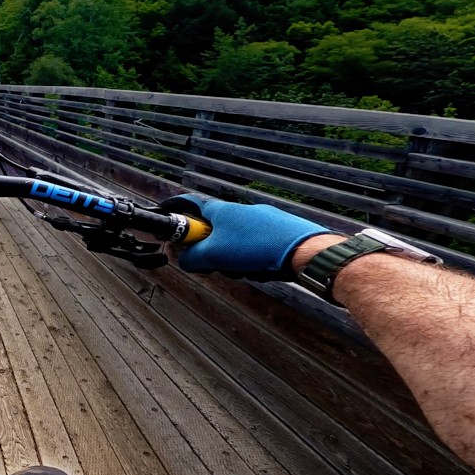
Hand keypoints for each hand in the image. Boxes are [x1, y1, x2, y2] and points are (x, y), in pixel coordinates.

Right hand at [160, 194, 330, 279]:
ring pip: (235, 239)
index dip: (178, 210)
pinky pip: (255, 244)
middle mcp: (241, 210)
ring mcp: (262, 219)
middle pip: (213, 228)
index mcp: (222, 211)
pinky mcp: (279, 230)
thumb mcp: (214, 256)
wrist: (304, 251)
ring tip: (243, 270)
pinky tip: (260, 269)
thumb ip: (192, 258)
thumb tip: (183, 260)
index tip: (170, 219)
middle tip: (213, 263)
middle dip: (210, 248)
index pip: (192, 204)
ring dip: (233, 257)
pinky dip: (252, 258)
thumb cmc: (257, 248)